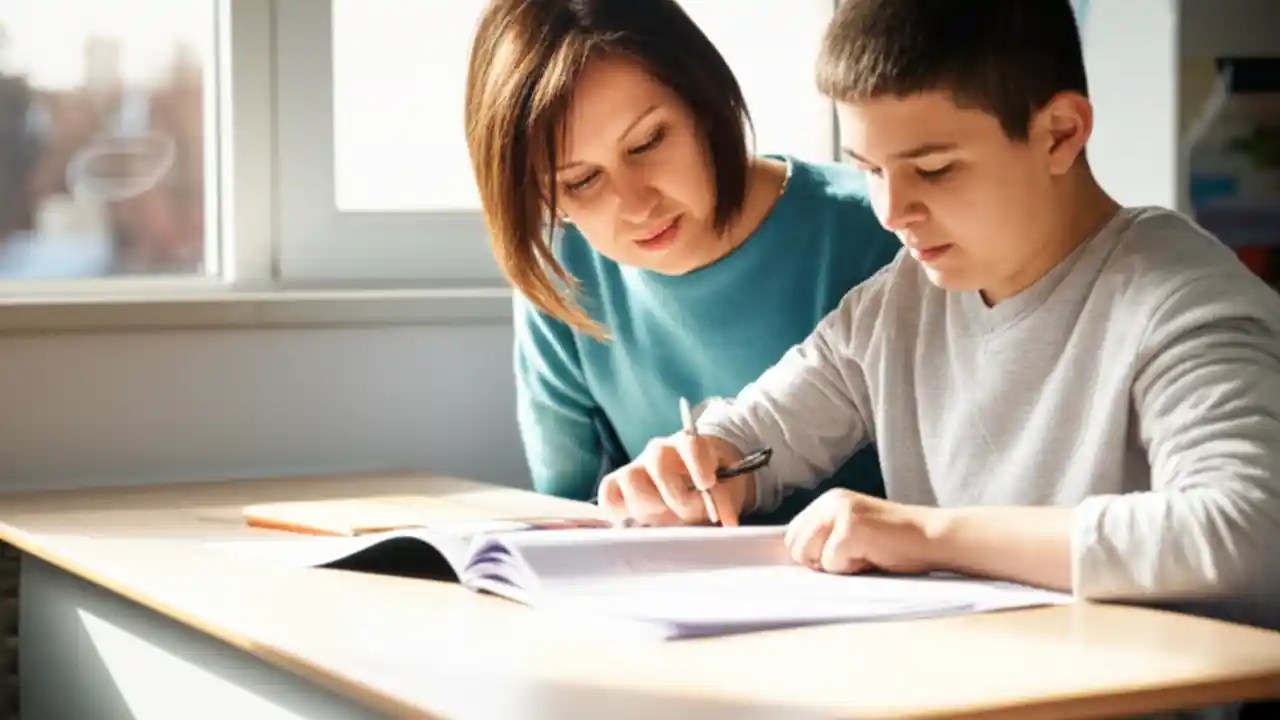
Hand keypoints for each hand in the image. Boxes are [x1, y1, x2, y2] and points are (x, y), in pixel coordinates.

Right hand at [598, 433, 754, 526]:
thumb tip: (726, 521)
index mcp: (689, 445)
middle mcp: (658, 452)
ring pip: (629, 478)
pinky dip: (617, 510)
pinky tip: (637, 522)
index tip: (707, 483)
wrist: (694, 484)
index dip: (697, 463)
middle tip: (687, 512)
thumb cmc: (712, 485)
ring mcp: (636, 469)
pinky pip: (609, 495)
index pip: (690, 444)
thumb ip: (724, 501)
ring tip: (661, 517)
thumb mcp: (727, 490)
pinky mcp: (619, 488)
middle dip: (675, 493)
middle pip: (657, 460)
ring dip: (647, 503)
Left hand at [784, 489, 939, 574]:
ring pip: (810, 555)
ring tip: (864, 554)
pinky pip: (832, 564)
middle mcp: (830, 501)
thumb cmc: (896, 542)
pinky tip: (873, 556)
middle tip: (855, 556)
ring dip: (835, 564)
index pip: (792, 534)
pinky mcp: (850, 528)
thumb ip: (826, 536)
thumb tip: (796, 558)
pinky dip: (851, 568)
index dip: (812, 554)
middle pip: (796, 545)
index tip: (842, 554)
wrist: (932, 536)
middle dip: (820, 560)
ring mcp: (839, 512)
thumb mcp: (853, 530)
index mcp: (828, 500)